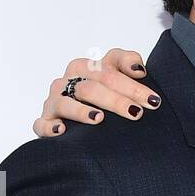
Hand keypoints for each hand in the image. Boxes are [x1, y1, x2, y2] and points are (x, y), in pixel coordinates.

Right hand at [33, 49, 160, 137]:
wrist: (79, 123)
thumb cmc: (103, 98)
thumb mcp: (117, 79)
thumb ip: (127, 64)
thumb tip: (139, 69)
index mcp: (88, 67)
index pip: (110, 68)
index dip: (132, 83)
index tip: (152, 99)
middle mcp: (69, 81)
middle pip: (92, 86)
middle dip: (116, 100)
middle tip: (137, 113)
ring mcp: (55, 101)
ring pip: (66, 102)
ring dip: (82, 111)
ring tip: (99, 118)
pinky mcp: (45, 121)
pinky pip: (42, 124)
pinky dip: (50, 127)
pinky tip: (62, 131)